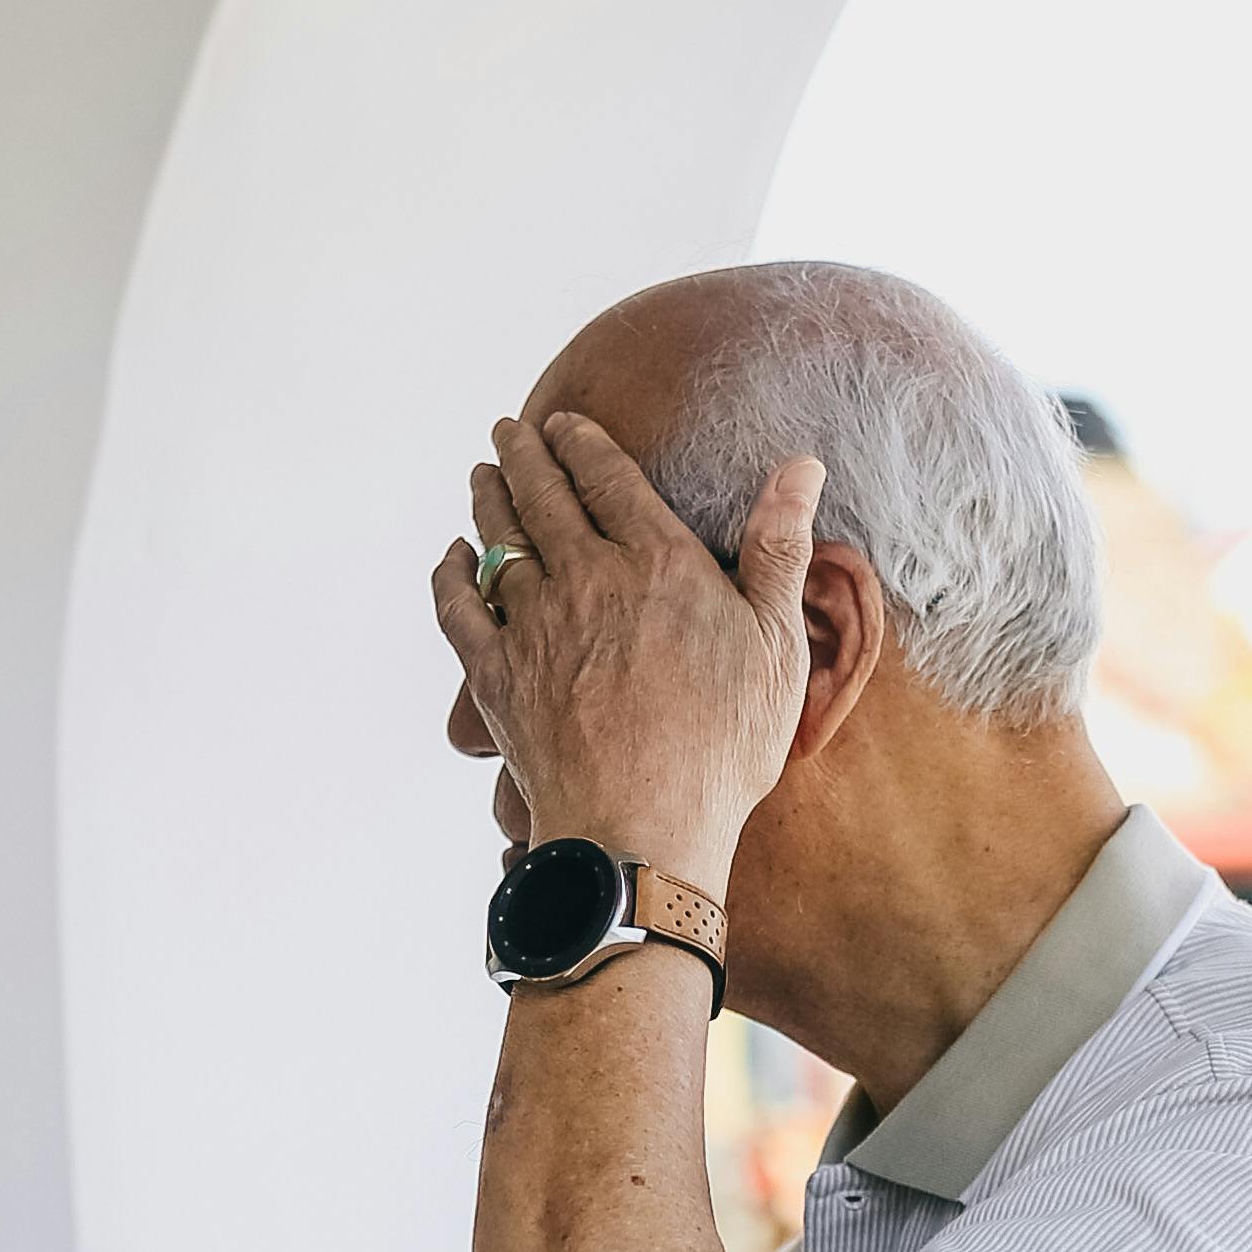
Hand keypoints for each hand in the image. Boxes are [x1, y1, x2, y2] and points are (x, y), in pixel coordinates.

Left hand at [431, 409, 821, 890]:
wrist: (642, 829)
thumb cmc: (725, 746)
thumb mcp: (777, 643)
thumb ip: (780, 548)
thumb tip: (801, 465)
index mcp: (656, 562)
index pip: (607, 478)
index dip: (581, 442)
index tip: (564, 421)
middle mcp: (586, 579)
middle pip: (543, 497)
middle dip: (523, 455)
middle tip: (508, 429)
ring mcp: (533, 626)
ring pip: (499, 542)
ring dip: (486, 500)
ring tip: (481, 474)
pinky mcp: (495, 678)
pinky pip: (459, 609)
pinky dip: (451, 575)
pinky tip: (453, 558)